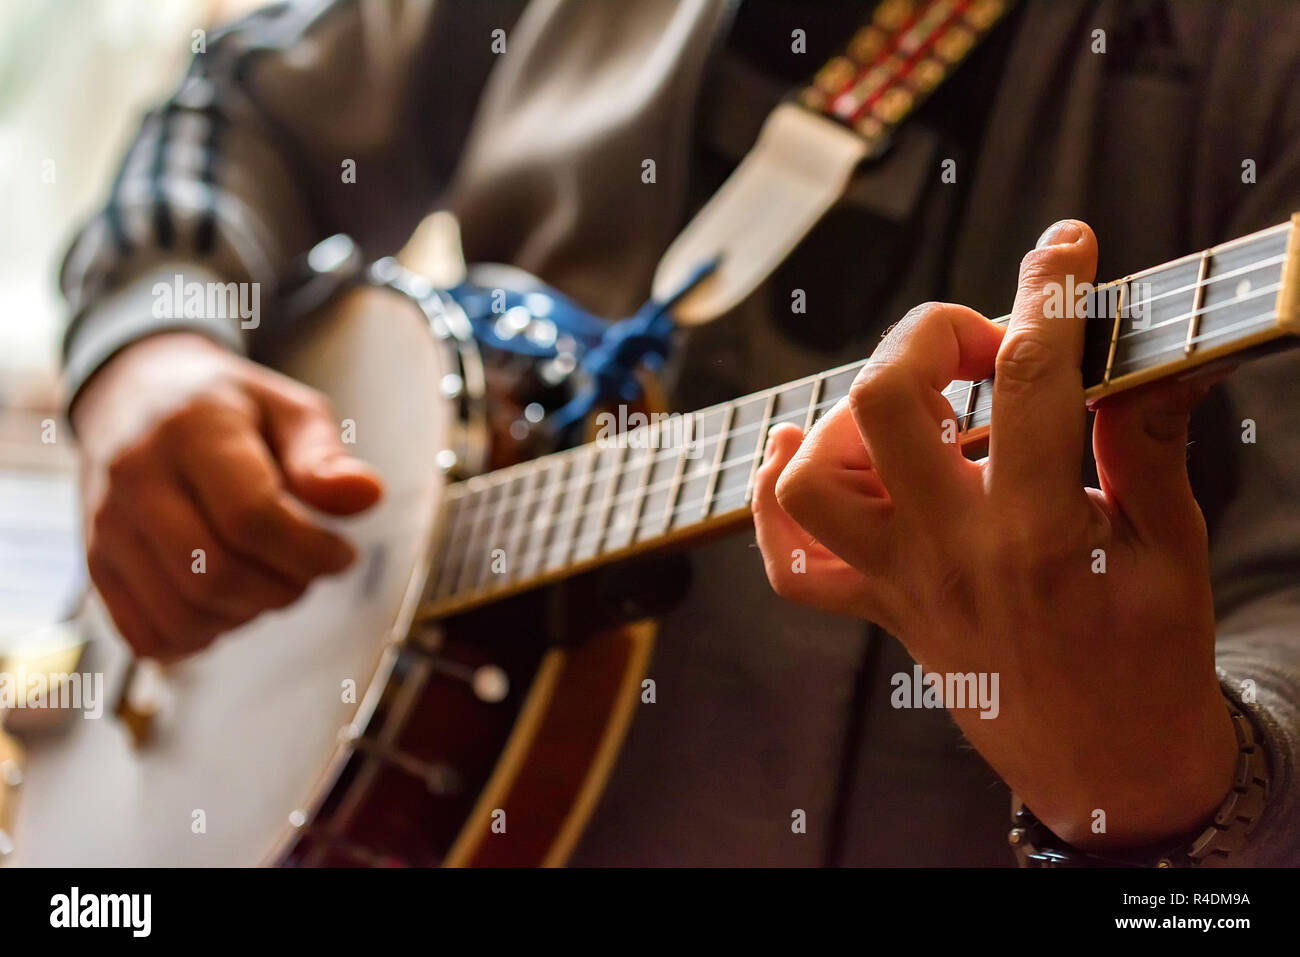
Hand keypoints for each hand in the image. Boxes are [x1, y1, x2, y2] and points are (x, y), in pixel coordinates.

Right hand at [73, 332, 383, 660]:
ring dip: (248, 615)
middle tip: (309, 569)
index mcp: (191, 430)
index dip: (311, 552)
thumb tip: (368, 495)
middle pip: (217, 574)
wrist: (136, 397)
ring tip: (272, 580)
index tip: (342, 553)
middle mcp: (136, 478)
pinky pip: (149, 636)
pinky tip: (228, 602)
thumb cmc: (229, 408)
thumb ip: (325, 457)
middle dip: (285, 588)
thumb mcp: (288, 410)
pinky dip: (201, 637)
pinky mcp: (96, 566)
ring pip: (184, 614)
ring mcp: (106, 527)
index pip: (252, 517)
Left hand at [752, 220, 1237, 849]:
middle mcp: (950, 551)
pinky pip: (789, 562)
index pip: (1035, 379)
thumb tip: (1150, 349)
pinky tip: (799, 453)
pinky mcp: (876, 610)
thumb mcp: (1171, 543)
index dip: (1050, 294)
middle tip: (987, 349)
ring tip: (921, 413)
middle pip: (885, 402)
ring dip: (850, 418)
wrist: (1106, 766)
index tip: (1064, 247)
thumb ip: (1146, 439)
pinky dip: (775, 502)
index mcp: (1038, 530)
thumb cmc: (1148, 655)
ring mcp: (899, 584)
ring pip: (811, 480)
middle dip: (930, 334)